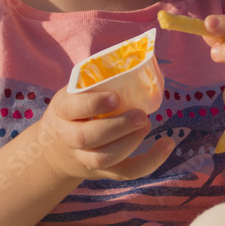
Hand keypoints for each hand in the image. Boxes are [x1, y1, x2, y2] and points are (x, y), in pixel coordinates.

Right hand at [36, 88, 173, 180]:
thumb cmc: (77, 109)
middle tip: (140, 115)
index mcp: (62, 111)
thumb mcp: (77, 91)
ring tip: (146, 125)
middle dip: (117, 127)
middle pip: (87, 137)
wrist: (57, 147)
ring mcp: (84, 158)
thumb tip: (146, 52)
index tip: (115, 97)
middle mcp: (69, 137)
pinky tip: (167, 144)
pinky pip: (126, 173)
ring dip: (129, 143)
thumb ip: (101, 78)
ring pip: (103, 158)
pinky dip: (150, 162)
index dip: (92, 104)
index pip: (71, 107)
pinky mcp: (103, 172)